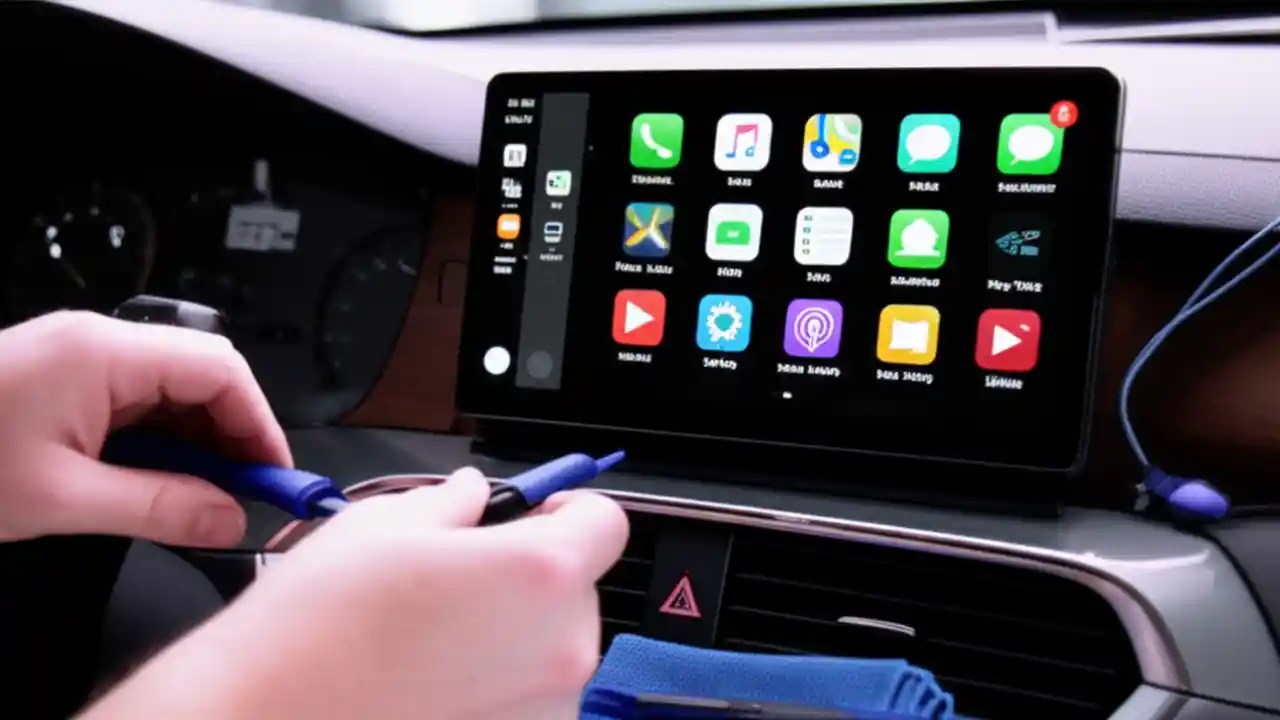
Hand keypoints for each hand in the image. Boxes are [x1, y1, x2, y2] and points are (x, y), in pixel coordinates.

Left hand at [0, 311, 289, 546]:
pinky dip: (163, 441)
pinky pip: (140, 402)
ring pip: (175, 391)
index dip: (260, 426)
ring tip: (203, 497)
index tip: (275, 477)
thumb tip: (227, 520)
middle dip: (235, 435)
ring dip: (199, 442)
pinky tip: (163, 480)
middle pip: (204, 376)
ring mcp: (81, 358)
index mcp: (101, 353)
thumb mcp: (61, 498)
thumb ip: (158, 509)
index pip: (221, 371)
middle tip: (247, 493)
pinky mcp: (67, 379)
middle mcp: (96, 343)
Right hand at [83, 468, 628, 719]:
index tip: (537, 516)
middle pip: (578, 590)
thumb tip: (473, 495)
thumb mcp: (380, 525)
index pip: (606, 522)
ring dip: (514, 639)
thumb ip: (451, 501)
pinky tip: (432, 687)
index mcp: (538, 573)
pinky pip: (526, 702)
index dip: (569, 509)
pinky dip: (495, 692)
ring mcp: (543, 711)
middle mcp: (560, 649)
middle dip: (532, 577)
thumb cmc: (314, 630)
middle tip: (461, 582)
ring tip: (434, 642)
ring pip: (552, 651)